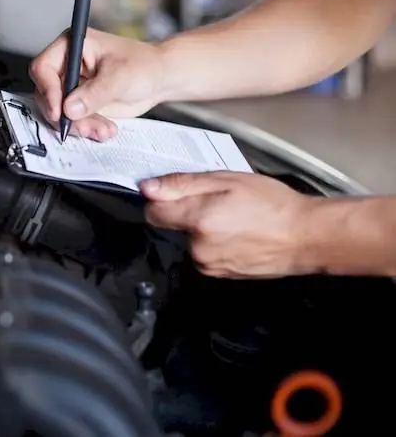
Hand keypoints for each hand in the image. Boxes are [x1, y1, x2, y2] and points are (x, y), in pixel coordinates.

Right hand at [29, 29, 167, 140]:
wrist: (159, 80)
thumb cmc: (144, 65)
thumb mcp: (120, 76)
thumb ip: (95, 92)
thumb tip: (70, 107)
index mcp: (71, 46)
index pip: (44, 67)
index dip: (48, 90)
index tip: (59, 111)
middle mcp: (67, 66)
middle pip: (47, 94)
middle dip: (65, 115)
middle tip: (82, 126)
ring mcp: (72, 87)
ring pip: (59, 112)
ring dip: (79, 126)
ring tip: (102, 129)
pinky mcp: (80, 104)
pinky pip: (73, 121)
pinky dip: (87, 129)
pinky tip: (105, 129)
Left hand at [140, 172, 318, 278]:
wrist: (306, 237)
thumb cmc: (272, 204)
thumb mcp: (227, 180)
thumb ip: (182, 184)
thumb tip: (148, 188)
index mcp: (197, 220)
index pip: (153, 213)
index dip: (161, 200)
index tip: (174, 192)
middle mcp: (198, 247)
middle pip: (175, 226)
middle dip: (190, 212)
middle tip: (220, 201)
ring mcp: (209, 264)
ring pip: (192, 241)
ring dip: (205, 229)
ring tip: (235, 218)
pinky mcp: (220, 274)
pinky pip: (206, 254)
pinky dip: (217, 243)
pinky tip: (239, 234)